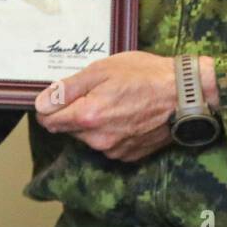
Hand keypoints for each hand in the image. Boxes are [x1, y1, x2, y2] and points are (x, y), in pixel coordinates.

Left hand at [33, 52, 215, 162]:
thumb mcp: (102, 69)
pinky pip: (108, 144)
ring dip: (93, 122)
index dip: (50, 105)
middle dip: (74, 112)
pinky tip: (127, 115)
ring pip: (88, 137)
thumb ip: (68, 88)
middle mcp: (97, 140)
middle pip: (68, 128)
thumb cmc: (144, 75)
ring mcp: (114, 151)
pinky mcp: (129, 156)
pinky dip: (111, 131)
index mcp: (87, 116)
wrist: (185, 95)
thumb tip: (41, 102)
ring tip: (116, 101)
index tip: (62, 94)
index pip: (48, 120)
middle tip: (96, 91)